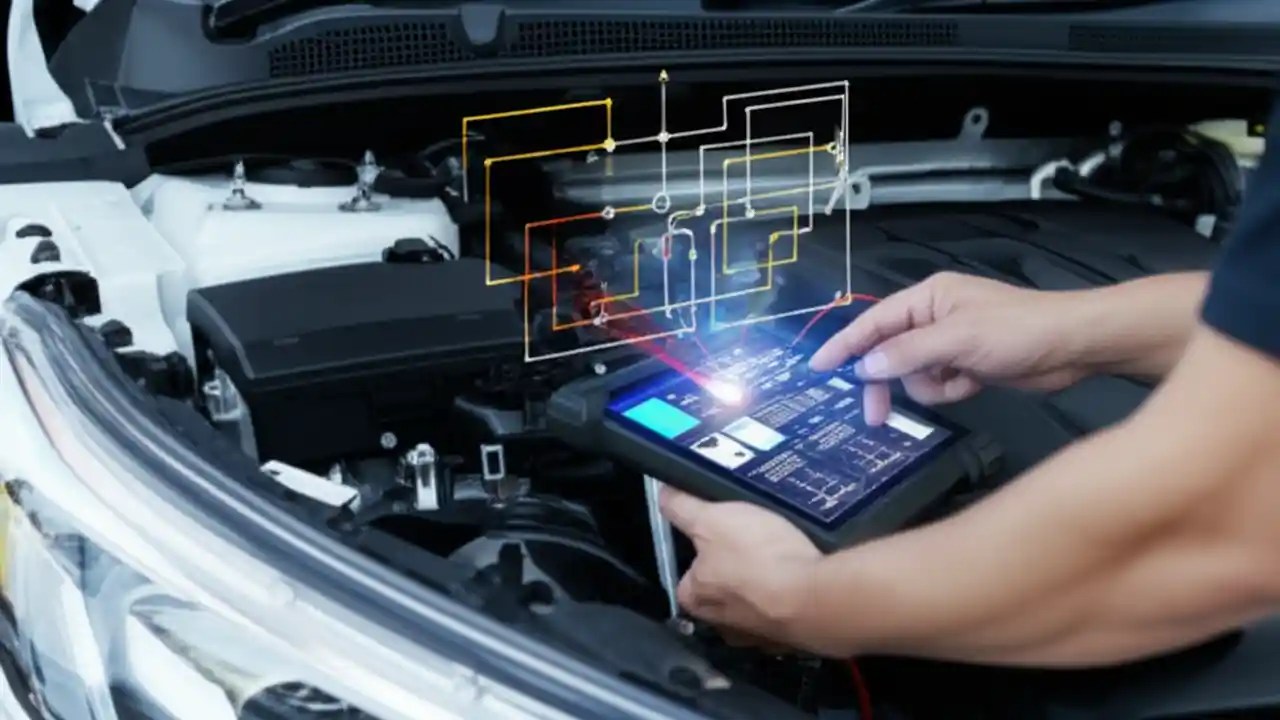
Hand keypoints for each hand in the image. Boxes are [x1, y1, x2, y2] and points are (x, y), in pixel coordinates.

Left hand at [659, 486, 824, 652]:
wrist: (815, 598)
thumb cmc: (756, 558)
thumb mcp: (711, 520)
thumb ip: (683, 508)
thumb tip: (663, 495)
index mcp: (696, 601)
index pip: (690, 574)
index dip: (703, 550)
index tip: (722, 532)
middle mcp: (723, 626)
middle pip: (724, 590)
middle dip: (738, 569)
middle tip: (755, 539)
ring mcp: (760, 636)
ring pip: (758, 601)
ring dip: (768, 582)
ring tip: (782, 551)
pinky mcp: (793, 637)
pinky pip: (788, 609)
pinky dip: (792, 593)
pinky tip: (803, 572)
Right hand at [810, 272, 1089, 424]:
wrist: (1074, 345)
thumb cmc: (1018, 330)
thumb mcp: (957, 340)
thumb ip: (907, 353)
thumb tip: (865, 367)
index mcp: (928, 298)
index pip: (873, 322)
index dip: (844, 345)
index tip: (818, 368)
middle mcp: (935, 317)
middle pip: (890, 353)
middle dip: (887, 381)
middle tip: (876, 417)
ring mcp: (951, 342)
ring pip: (914, 374)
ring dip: (930, 385)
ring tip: (959, 381)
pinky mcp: (968, 364)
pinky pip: (939, 384)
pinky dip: (951, 390)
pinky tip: (974, 384)